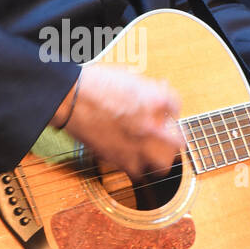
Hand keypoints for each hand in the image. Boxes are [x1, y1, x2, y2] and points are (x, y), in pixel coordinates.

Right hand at [51, 65, 183, 178]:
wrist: (71, 98)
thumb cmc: (94, 83)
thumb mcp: (128, 77)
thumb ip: (147, 89)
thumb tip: (157, 92)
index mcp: (156, 99)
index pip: (176, 107)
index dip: (170, 110)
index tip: (165, 112)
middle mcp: (152, 124)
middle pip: (178, 141)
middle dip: (174, 139)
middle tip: (169, 138)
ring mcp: (138, 144)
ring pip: (162, 163)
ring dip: (160, 159)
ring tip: (155, 156)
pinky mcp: (120, 159)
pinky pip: (137, 171)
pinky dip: (136, 168)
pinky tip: (132, 161)